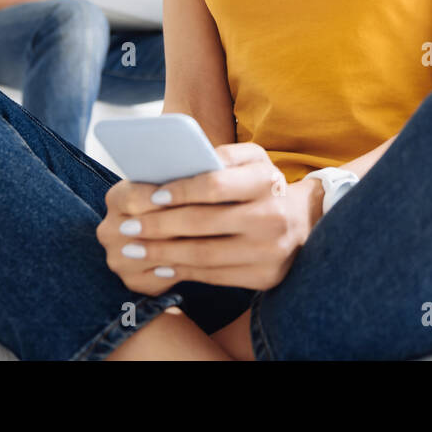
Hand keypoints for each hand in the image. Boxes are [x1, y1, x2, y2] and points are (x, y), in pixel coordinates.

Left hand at [95, 143, 319, 297]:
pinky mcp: (265, 277)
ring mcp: (270, 251)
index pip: (216, 185)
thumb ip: (222, 155)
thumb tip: (181, 163)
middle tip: (126, 227)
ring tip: (133, 248)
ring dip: (163, 253)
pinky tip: (160, 265)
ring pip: (205, 255)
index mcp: (266, 181)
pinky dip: (183, 270)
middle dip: (159, 226)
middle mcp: (272, 217)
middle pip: (204, 224)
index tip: (151, 196)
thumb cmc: (263, 184)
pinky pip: (215, 276)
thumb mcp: (252, 159)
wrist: (304, 222)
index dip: (180, 191)